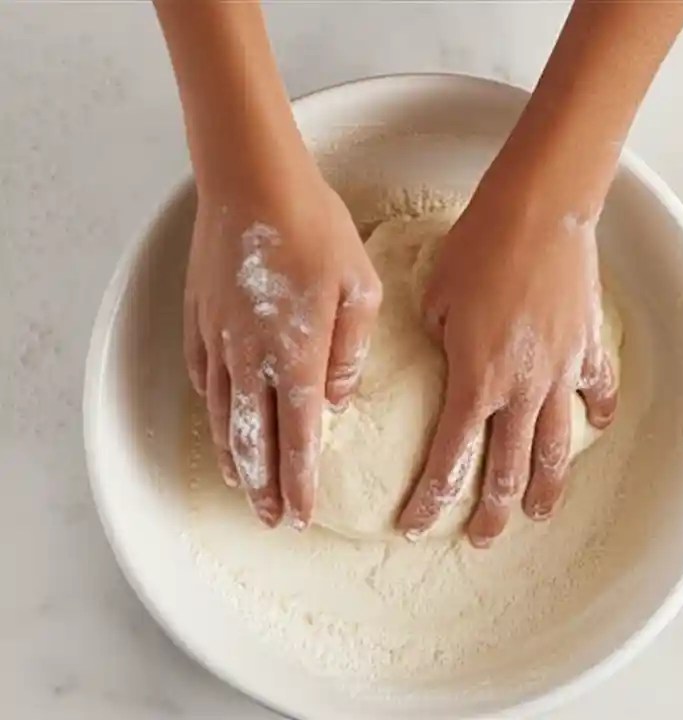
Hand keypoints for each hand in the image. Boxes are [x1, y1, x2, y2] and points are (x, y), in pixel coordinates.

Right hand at [185, 165, 381, 529]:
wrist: (252, 182)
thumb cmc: (316, 230)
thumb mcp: (360, 289)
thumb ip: (351, 353)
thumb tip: (336, 400)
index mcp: (296, 355)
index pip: (298, 437)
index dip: (298, 482)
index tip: (300, 515)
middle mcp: (251, 357)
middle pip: (253, 439)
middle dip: (263, 486)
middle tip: (269, 520)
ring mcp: (219, 339)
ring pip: (222, 416)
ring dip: (234, 458)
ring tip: (242, 487)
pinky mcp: (199, 318)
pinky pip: (204, 378)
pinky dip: (213, 411)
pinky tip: (220, 422)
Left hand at [395, 182, 618, 547]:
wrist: (537, 214)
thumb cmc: (478, 248)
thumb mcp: (434, 299)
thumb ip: (437, 340)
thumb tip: (444, 354)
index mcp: (476, 381)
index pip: (449, 459)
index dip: (431, 500)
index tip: (415, 526)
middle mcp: (522, 390)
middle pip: (508, 471)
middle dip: (492, 513)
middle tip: (482, 538)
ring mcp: (562, 373)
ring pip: (557, 449)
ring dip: (547, 488)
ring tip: (540, 512)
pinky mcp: (589, 349)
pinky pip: (599, 392)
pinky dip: (597, 414)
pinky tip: (595, 427)